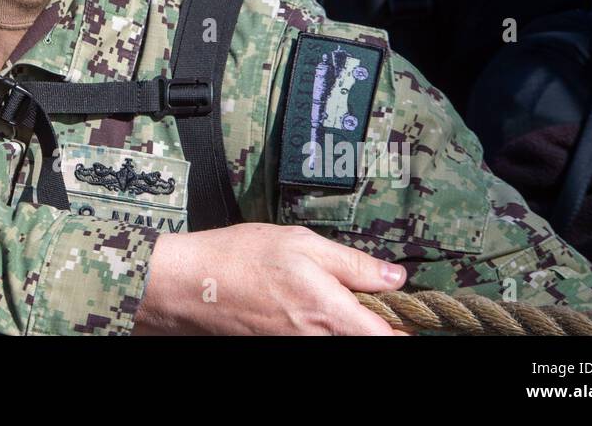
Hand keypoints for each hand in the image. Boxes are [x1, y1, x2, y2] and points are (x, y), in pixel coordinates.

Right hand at [133, 223, 407, 334]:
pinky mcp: (280, 348)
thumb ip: (354, 264)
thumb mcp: (302, 243)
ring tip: (320, 292)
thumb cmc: (239, 258)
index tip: (402, 305)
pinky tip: (297, 303)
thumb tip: (395, 277)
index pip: (390, 339)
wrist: (187, 286)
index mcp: (330, 314)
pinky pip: (314, 340)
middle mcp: (318, 342)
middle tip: (361, 292)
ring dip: (343, 322)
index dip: (404, 324)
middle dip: (373, 320)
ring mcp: (298, 348)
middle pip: (367, 341)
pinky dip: (317, 325)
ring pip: (340, 340)